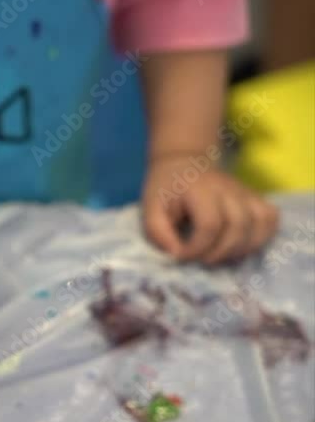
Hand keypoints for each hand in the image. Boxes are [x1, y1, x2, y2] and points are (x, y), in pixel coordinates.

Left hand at [141, 157, 279, 264]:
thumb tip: (176, 255)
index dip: (197, 248)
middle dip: (219, 252)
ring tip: (219, 255)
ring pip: (259, 225)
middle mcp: (229, 190)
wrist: (183, 163)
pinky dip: (261, 238)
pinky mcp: (255, 198)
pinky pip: (271, 219)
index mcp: (200, 190)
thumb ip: (157, 233)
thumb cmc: (165, 189)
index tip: (181, 256)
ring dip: (240, 249)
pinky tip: (240, 246)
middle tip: (200, 259)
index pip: (209, 224)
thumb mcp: (150, 209)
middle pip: (238, 227)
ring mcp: (246, 193)